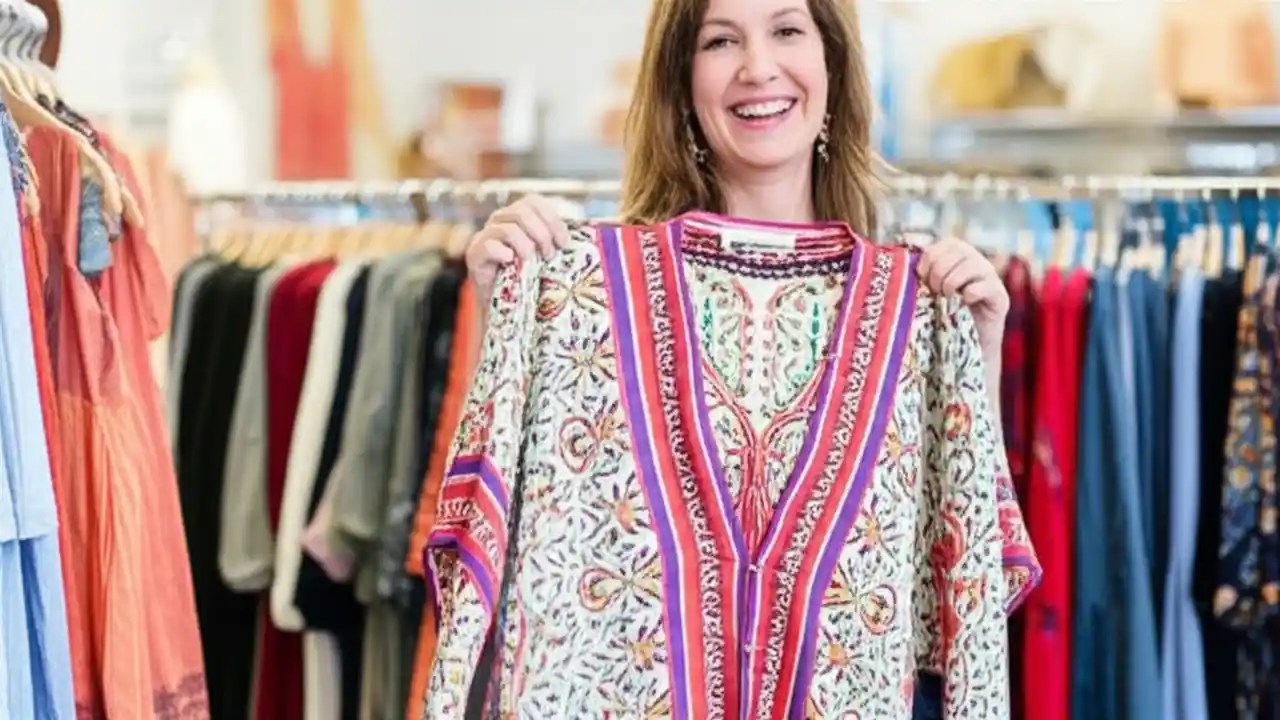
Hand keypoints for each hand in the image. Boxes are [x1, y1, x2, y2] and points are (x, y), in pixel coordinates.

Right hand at [465, 194, 569, 305]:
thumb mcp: (544, 257)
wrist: (503, 306)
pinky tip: (511, 262)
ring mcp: (485, 236)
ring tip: (532, 262)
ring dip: (526, 246)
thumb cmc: (527, 279)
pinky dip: (503, 253)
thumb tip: (578, 235)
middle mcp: (499, 220)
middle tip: (549, 255)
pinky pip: (489, 245)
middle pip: (521, 211)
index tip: (564, 242)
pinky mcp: (475, 254)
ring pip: (508, 228)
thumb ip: (554, 241)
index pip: (533, 201)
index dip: (551, 218)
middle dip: (541, 233)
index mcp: (517, 216)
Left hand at [916, 238, 1008, 355]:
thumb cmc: (945, 313)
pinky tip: (964, 303)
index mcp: (957, 253)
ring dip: (951, 285)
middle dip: (938, 275)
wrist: (970, 342)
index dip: (927, 262)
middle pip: (953, 253)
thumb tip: (906, 262)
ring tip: (948, 298)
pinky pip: (980, 287)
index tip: (923, 281)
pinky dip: (967, 296)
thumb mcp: (931, 289)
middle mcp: (976, 258)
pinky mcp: (999, 294)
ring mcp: (990, 275)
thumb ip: (923, 274)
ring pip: (968, 267)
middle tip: (935, 293)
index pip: (940, 246)